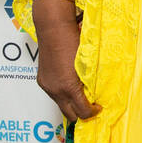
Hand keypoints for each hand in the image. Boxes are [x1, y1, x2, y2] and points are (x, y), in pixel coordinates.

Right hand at [33, 0, 101, 121]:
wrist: (53, 27)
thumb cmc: (73, 40)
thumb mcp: (88, 63)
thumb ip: (91, 82)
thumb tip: (97, 93)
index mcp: (68, 87)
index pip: (83, 112)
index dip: (93, 112)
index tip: (99, 107)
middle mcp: (55, 90)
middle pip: (69, 115)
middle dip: (81, 113)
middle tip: (91, 106)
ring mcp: (47, 86)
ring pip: (60, 105)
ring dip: (71, 103)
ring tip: (82, 94)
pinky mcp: (42, 80)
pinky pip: (54, 94)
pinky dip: (63, 94)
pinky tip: (70, 85)